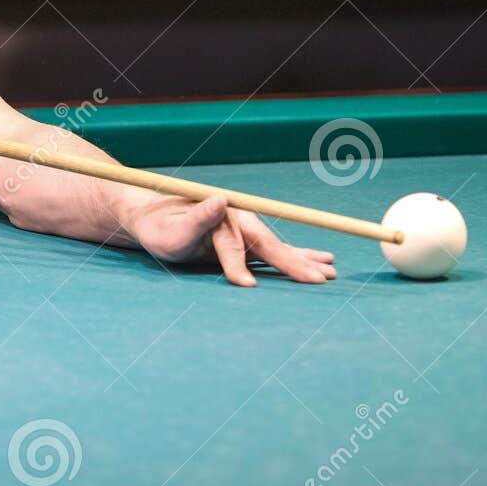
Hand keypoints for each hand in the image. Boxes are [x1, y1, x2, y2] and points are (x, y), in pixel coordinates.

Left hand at [118, 193, 336, 286]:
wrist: (155, 219)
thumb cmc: (159, 227)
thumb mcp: (171, 229)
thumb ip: (195, 218)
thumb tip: (219, 199)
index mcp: (221, 215)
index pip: (234, 245)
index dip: (240, 265)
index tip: (248, 285)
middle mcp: (238, 220)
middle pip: (268, 244)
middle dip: (294, 263)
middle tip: (321, 279)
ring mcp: (244, 230)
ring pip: (277, 247)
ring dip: (303, 260)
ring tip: (331, 270)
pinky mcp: (245, 241)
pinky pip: (274, 250)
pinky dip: (297, 257)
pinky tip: (320, 260)